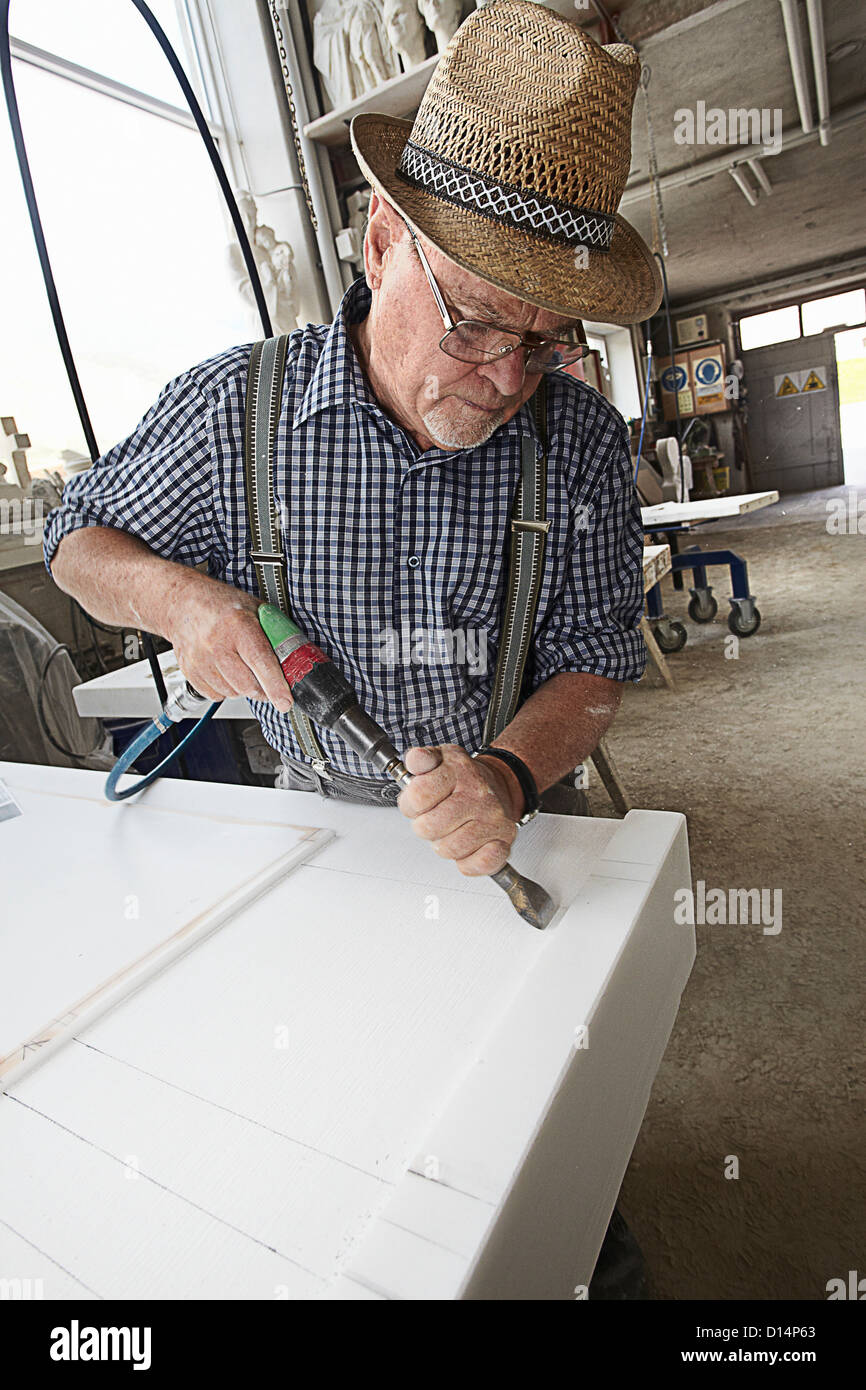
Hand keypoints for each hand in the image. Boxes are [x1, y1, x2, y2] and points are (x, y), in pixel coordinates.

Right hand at [164, 574, 293, 711]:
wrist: (182, 604)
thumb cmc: (221, 605)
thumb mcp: (254, 608)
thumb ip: (274, 632)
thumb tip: (295, 657)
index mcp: (238, 625)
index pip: (261, 661)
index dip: (275, 686)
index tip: (285, 702)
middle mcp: (216, 643)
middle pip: (247, 685)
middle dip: (262, 690)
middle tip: (266, 682)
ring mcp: (200, 660)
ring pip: (233, 693)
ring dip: (242, 687)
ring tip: (239, 666)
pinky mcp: (190, 672)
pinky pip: (216, 695)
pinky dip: (225, 689)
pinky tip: (224, 670)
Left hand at [397, 744, 519, 875]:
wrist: (498, 786)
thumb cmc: (464, 779)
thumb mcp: (439, 759)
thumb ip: (420, 758)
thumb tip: (416, 759)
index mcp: (459, 771)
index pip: (418, 796)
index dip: (410, 805)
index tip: (419, 803)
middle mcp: (479, 793)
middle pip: (429, 827)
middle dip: (425, 827)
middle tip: (435, 818)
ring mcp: (494, 818)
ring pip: (449, 849)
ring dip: (444, 844)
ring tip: (452, 830)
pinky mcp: (504, 840)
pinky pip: (475, 865)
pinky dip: (467, 862)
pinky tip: (468, 846)